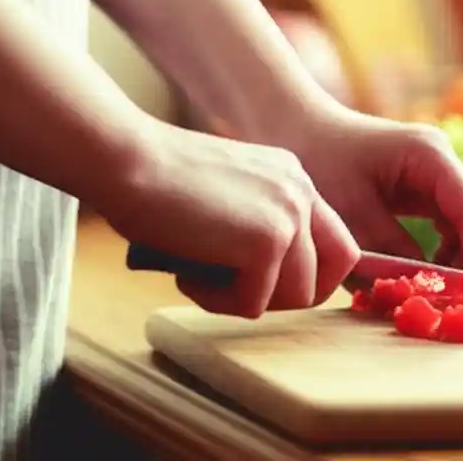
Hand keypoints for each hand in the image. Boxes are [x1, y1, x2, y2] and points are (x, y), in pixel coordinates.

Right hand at [96, 118, 361, 317]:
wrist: (125, 159)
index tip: (265, 286)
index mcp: (293, 178)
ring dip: (245, 299)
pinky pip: (255, 303)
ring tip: (200, 275)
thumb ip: (256, 227)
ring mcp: (289, 214)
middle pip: (330, 273)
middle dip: (286, 296)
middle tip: (234, 290)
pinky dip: (216, 302)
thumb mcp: (226, 198)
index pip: (337, 244)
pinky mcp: (268, 240)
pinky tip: (187, 273)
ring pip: (296, 296)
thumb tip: (268, 286)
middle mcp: (301, 191)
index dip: (308, 277)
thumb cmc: (154, 183)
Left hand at [273, 109, 462, 275]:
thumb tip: (424, 293)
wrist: (288, 128)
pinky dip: (432, 258)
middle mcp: (440, 163)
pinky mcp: (417, 192)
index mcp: (429, 156)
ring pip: (458, 229)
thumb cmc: (315, 161)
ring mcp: (431, 177)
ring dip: (452, 265)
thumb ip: (388, 254)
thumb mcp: (349, 214)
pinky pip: (438, 231)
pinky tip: (419, 284)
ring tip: (441, 303)